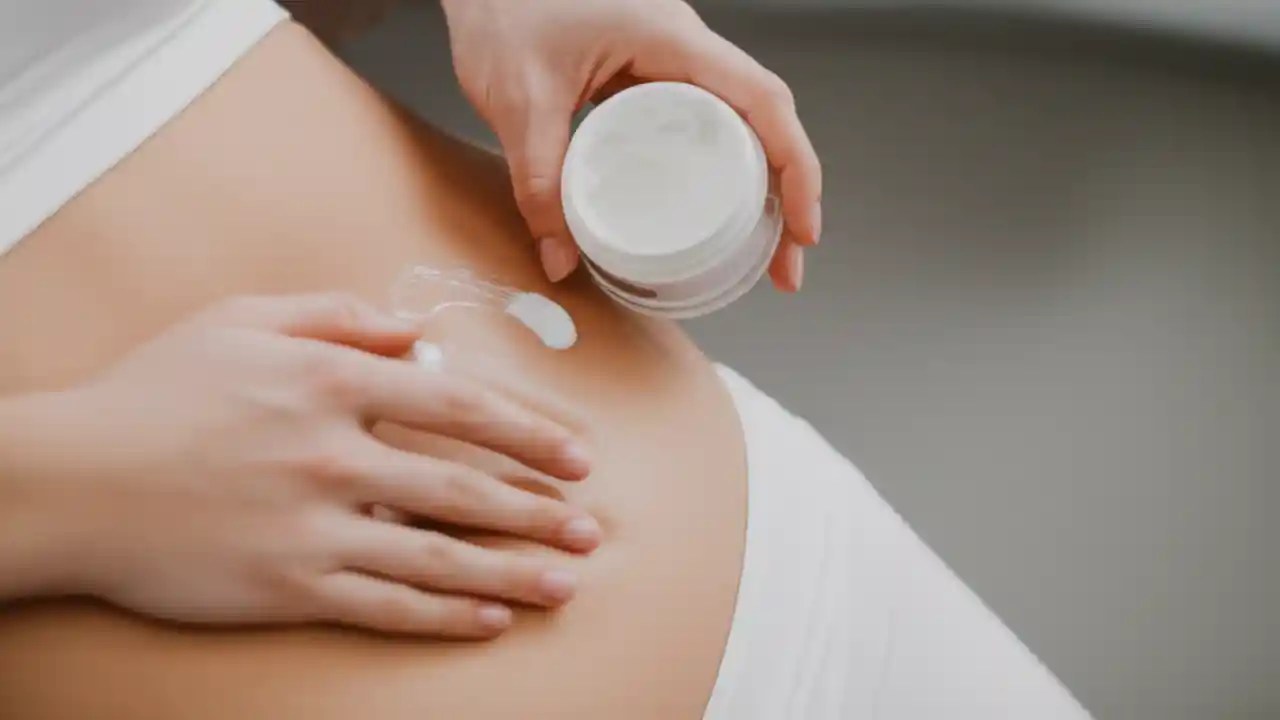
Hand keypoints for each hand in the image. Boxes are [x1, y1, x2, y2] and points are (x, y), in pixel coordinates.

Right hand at [4, 293, 599, 637]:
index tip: (575, 454)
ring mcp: (314, 527)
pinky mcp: (288, 587)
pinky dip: (445, 614)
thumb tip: (414, 328)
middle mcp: (334, 454)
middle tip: (589, 526)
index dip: (528, 432)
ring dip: (512, 570)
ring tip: (566, 581)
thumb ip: (336, 316)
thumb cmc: (155, 394)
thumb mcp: (242, 321)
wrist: (70, 481)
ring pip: (439, 554)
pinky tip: (489, 619)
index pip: (458, 406)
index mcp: (330, 381)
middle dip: (538, 509)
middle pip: (464, 486)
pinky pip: (386, 606)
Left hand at [442, 0, 821, 291]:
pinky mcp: (648, 78)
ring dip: (759, 190)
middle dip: (788, 194)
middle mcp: (684, 48)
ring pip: (739, 127)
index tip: (802, 227)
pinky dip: (718, 173)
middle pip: (765, 122)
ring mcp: (669, 62)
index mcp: (670, 39)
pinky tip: (711, 216)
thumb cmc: (501, 6)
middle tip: (784, 263)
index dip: (796, 166)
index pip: (762, 100)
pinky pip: (701, 127)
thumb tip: (560, 260)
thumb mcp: (518, 101)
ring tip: (760, 254)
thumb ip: (538, 183)